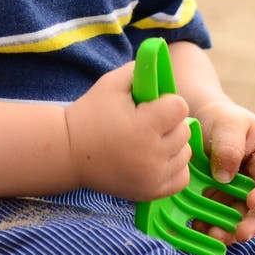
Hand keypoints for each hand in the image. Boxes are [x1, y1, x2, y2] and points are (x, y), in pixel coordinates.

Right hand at [64, 62, 190, 200]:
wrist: (69, 152)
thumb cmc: (91, 113)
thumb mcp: (112, 83)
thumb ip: (140, 70)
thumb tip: (162, 62)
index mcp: (144, 126)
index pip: (180, 108)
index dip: (167, 102)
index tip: (152, 105)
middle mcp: (152, 154)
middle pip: (184, 131)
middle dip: (170, 122)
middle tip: (149, 121)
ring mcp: (152, 177)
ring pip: (184, 153)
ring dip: (173, 144)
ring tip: (151, 139)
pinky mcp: (150, 192)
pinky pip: (180, 177)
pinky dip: (174, 166)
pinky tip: (156, 157)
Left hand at [196, 99, 254, 242]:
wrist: (205, 123)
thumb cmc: (222, 118)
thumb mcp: (227, 122)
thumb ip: (229, 145)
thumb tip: (225, 177)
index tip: (253, 202)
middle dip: (253, 222)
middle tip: (239, 233)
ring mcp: (245, 194)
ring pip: (244, 217)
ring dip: (231, 230)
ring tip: (215, 236)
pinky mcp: (227, 202)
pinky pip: (224, 218)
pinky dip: (213, 226)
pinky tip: (200, 229)